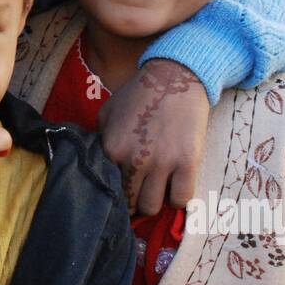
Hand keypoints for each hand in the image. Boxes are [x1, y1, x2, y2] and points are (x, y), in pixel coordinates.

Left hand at [98, 59, 207, 213]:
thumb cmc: (140, 94)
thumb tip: (96, 169)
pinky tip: (177, 184)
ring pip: (153, 207)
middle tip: (142, 189)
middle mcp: (134, 159)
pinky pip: (182, 200)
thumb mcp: (107, 113)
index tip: (123, 188)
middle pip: (130, 204)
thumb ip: (99, 142)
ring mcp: (162, 162)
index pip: (107, 189)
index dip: (115, 191)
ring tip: (159, 186)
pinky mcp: (188, 162)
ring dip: (156, 200)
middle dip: (135, 199)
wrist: (175, 76)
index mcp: (111, 147)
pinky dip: (179, 197)